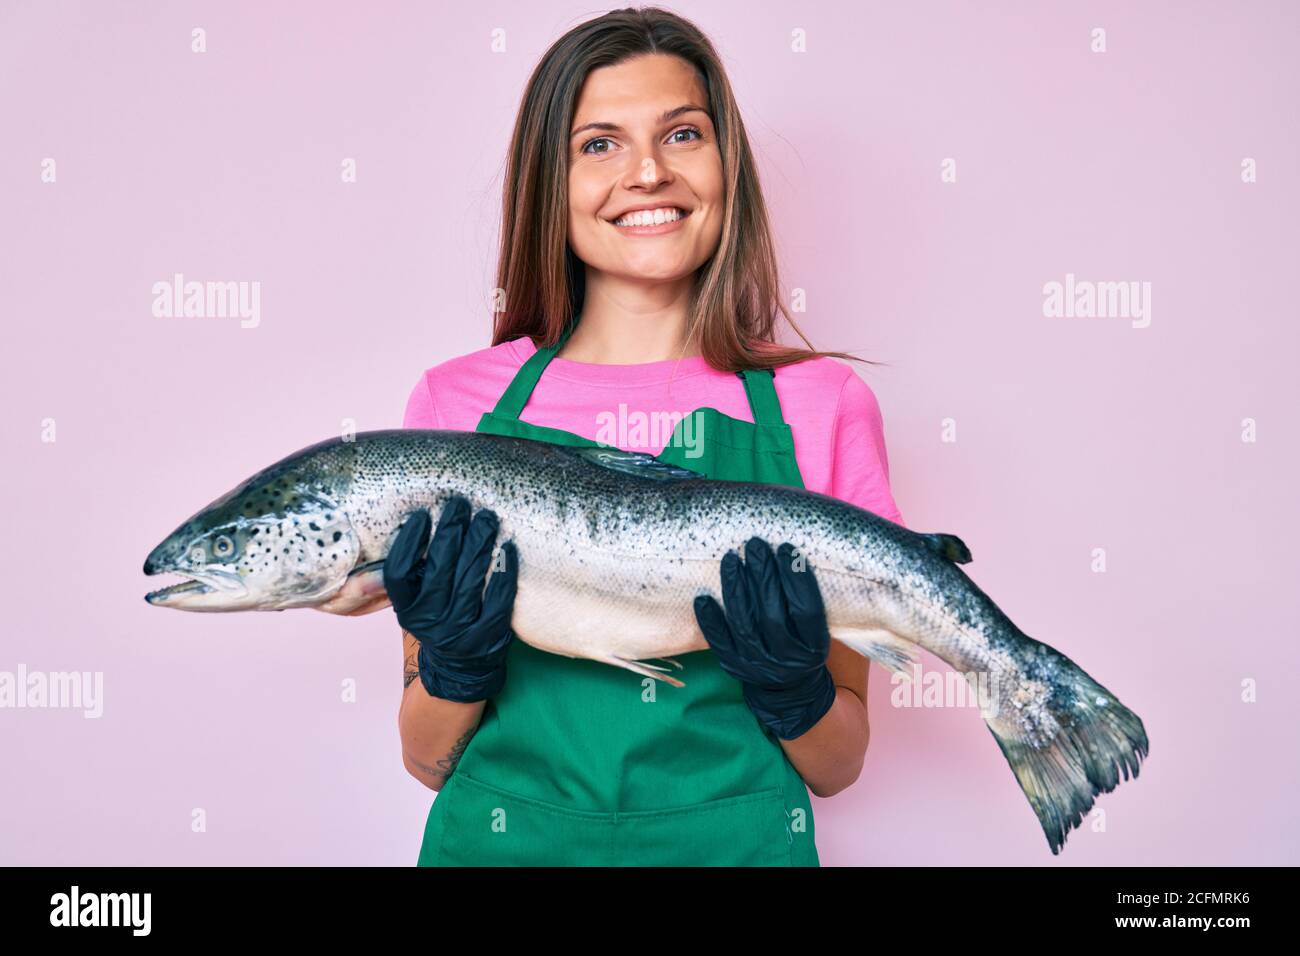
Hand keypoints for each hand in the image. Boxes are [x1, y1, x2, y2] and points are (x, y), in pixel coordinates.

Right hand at [384, 496, 518, 702]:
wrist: (458, 669)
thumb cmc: (437, 620)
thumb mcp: (416, 603)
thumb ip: (413, 574)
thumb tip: (419, 521)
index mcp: (406, 610)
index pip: (400, 572)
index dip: (409, 542)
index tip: (421, 515)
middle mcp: (429, 622)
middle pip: (439, 569)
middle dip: (450, 532)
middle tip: (460, 505)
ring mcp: (459, 631)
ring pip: (469, 580)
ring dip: (479, 544)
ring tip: (486, 518)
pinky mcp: (488, 636)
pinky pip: (498, 598)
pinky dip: (503, 571)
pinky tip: (508, 547)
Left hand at [693, 537, 836, 739]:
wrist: (795, 695)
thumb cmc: (809, 648)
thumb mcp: (825, 633)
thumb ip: (819, 603)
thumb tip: (807, 555)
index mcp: (815, 648)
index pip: (807, 610)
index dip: (797, 579)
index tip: (787, 548)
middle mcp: (788, 660)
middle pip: (773, 615)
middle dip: (763, 577)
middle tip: (754, 545)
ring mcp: (760, 666)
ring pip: (745, 625)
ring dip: (736, 590)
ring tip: (731, 560)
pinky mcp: (736, 668)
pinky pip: (720, 644)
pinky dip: (710, 622)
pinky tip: (703, 598)